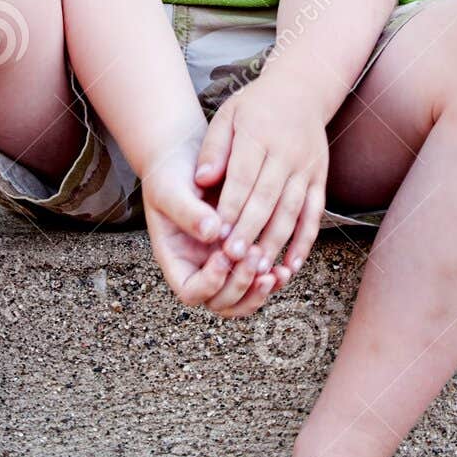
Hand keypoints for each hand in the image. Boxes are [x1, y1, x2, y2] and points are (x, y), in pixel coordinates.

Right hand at [141, 141, 279, 318]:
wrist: (186, 154)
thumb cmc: (171, 171)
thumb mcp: (171, 188)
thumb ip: (187, 212)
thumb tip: (212, 232)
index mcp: (176, 258)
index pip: (191, 291)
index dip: (209, 283)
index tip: (223, 256)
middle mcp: (198, 266)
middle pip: (220, 302)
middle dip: (240, 286)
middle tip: (254, 257)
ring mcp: (221, 262)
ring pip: (243, 297)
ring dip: (259, 291)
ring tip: (274, 272)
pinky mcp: (242, 251)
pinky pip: (259, 277)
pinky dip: (272, 278)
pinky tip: (285, 266)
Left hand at [193, 69, 328, 300]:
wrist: (301, 90)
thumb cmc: (254, 107)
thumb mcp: (227, 116)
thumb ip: (213, 149)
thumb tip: (202, 182)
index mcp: (258, 134)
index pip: (243, 177)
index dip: (231, 208)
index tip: (217, 235)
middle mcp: (287, 152)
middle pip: (267, 198)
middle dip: (250, 232)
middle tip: (234, 260)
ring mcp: (307, 167)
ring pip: (292, 211)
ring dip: (275, 242)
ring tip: (258, 270)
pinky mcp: (321, 178)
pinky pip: (314, 214)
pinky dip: (305, 242)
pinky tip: (291, 265)